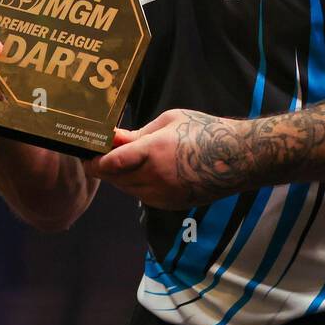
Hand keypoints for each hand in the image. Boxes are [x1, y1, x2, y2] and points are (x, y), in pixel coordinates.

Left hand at [82, 109, 248, 209]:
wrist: (238, 158)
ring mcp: (163, 194)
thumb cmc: (205, 131)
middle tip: (96, 154)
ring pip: (127, 189)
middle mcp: (154, 177)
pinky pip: (143, 195)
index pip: (109, 164)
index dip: (93, 160)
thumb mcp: (170, 120)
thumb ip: (138, 133)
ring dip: (119, 176)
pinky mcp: (170, 204)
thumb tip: (114, 139)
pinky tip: (144, 171)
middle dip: (103, 167)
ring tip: (121, 160)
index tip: (86, 153)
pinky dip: (137, 184)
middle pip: (113, 178)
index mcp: (153, 151)